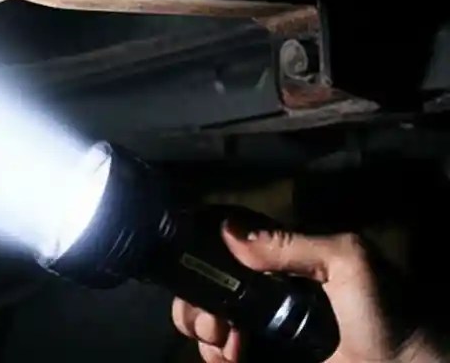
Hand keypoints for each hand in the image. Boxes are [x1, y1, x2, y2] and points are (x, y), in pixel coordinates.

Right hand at [172, 221, 436, 362]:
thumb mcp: (347, 262)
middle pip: (205, 285)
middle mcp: (265, 289)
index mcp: (281, 258)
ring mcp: (262, 327)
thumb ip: (292, 244)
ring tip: (222, 345)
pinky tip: (225, 359)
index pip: (223, 244)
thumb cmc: (386, 311)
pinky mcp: (264, 356)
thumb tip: (227, 229)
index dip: (200, 253)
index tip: (193, 271)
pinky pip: (222, 354)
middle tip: (212, 324)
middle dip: (194, 302)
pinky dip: (214, 355)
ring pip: (206, 320)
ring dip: (201, 329)